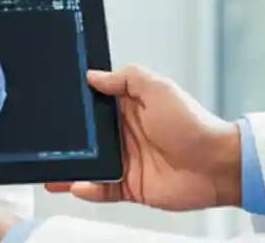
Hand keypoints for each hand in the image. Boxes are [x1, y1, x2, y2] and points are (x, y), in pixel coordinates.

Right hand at [46, 65, 241, 210]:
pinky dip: (88, 189)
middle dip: (68, 140)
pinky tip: (77, 185)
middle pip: (87, 138)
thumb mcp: (159, 89)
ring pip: (88, 165)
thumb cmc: (194, 124)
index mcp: (129, 108)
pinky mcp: (130, 186)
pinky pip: (102, 189)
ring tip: (51, 168)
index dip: (77, 107)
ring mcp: (126, 161)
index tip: (56, 104)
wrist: (217, 165)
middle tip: (47, 141)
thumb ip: (126, 78)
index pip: (94, 106)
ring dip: (70, 167)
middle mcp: (124, 134)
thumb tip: (93, 75)